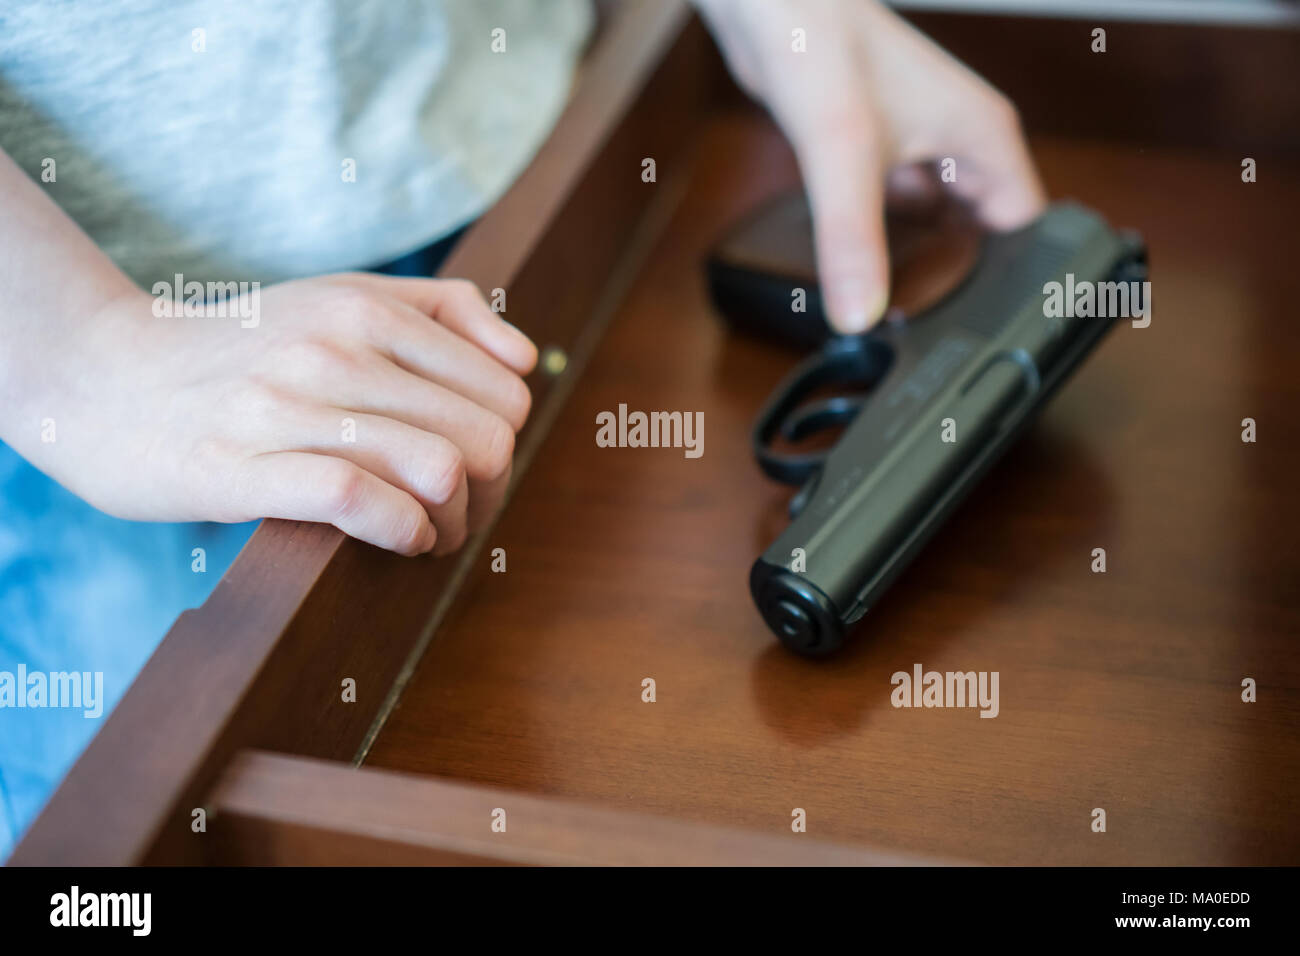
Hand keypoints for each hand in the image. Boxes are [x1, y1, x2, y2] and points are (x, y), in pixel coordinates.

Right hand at [20, 274, 536, 555]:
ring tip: (427, 533)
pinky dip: (405, 533)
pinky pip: (364, 501)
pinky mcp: (241, 466)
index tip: (473, 471)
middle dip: (490, 495)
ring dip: (453, 524)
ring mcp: (287, 405)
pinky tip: (400, 540)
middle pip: (487, 438)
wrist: (100, 377)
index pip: (507, 390)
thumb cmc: (241, 350)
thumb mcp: (340, 298)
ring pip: (440, 468)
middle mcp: (335, 347)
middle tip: (455, 514)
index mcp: (368, 307)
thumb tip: (526, 358)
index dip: (508, 444)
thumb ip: (441, 310)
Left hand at [694, 0, 1045, 331]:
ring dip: (920, 252)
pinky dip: (883, 231)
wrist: (769, 5)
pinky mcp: (877, 144)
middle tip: (927, 315)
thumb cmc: (820, 44)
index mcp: (983, 135)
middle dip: (962, 272)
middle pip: (986, 227)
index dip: (1013, 275)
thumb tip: (861, 312)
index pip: (1028, 223)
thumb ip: (854, 240)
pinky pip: (897, 204)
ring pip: (939, 216)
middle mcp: (960, 137)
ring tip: (894, 295)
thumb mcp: (844, 156)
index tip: (982, 319)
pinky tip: (858, 257)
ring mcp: (920, 140)